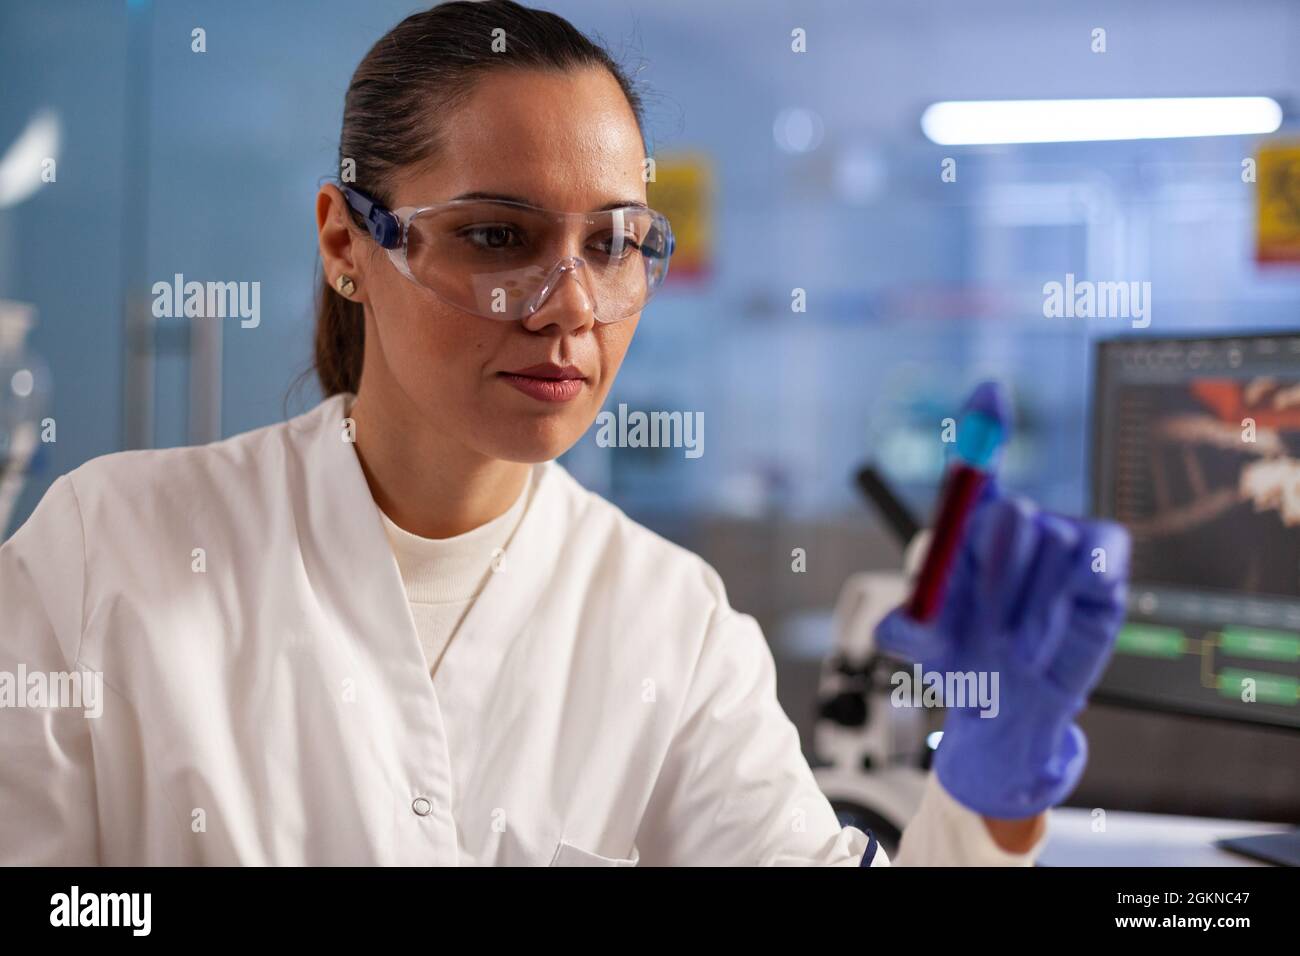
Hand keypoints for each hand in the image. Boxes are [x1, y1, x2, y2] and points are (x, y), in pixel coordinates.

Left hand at [876, 403, 1129, 818]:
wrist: (1012, 707)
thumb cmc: (964, 660)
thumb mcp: (927, 647)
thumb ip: (907, 634)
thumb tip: (894, 628)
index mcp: (968, 528)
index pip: (978, 469)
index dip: (985, 427)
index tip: (990, 391)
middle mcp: (1017, 524)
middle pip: (1010, 515)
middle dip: (996, 573)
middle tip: (990, 624)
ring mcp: (1063, 539)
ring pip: (1050, 547)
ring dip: (1029, 607)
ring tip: (1015, 647)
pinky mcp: (1103, 564)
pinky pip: (1096, 557)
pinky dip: (1071, 597)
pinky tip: (1054, 632)